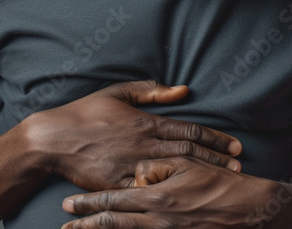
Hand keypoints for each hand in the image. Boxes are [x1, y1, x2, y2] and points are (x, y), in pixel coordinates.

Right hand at [24, 80, 242, 191]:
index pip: (189, 130)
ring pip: (175, 173)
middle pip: (189, 154)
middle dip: (216, 160)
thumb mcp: (118, 93)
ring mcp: (131, 166)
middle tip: (238, 166)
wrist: (52, 139)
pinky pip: (148, 192)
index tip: (234, 145)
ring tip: (223, 182)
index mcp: (145, 122)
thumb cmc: (85, 113)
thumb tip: (183, 89)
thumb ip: (151, 91)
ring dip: (201, 177)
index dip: (215, 138)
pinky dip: (168, 195)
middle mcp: (143, 144)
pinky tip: (186, 201)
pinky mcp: (117, 185)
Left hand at [61, 157, 291, 228]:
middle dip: (87, 225)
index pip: (113, 201)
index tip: (67, 207)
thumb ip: (158, 166)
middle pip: (113, 224)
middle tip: (64, 226)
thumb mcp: (187, 165)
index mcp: (156, 197)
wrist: (250, 211)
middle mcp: (157, 221)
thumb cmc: (219, 183)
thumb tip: (137, 171)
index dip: (88, 205)